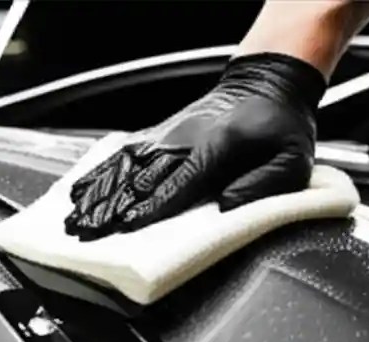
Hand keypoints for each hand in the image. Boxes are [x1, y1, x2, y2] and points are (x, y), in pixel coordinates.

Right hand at [65, 52, 326, 240]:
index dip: (152, 206)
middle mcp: (184, 139)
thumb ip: (262, 186)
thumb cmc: (279, 127)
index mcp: (217, 147)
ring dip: (99, 194)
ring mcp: (166, 135)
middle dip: (113, 206)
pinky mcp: (157, 134)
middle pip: (141, 177)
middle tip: (89, 231)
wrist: (265, 83)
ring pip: (125, 167)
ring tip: (76, 218)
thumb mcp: (292, 160)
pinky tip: (78, 191)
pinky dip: (98, 174)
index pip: (178, 183)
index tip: (127, 225)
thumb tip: (225, 208)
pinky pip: (121, 155)